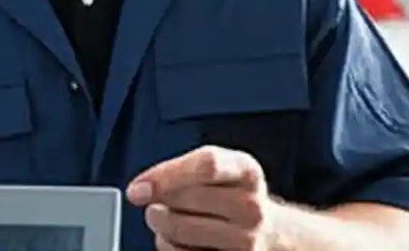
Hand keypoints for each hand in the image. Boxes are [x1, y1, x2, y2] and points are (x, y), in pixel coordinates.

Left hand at [127, 145, 276, 249]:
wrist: (270, 234)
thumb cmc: (233, 196)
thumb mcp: (221, 169)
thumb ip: (180, 170)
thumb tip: (139, 190)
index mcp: (247, 172)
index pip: (206, 166)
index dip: (166, 176)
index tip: (137, 189)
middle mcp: (251, 207)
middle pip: (186, 200)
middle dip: (158, 201)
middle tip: (156, 204)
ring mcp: (246, 242)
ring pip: (180, 231)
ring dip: (161, 226)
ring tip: (168, 221)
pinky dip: (172, 248)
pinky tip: (181, 242)